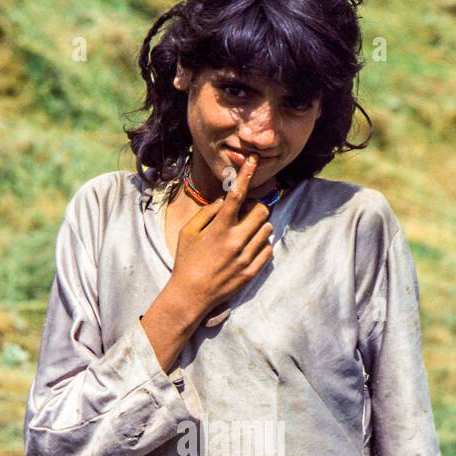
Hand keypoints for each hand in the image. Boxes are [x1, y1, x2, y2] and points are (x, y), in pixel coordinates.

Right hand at [169, 154, 274, 322]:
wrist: (191, 295)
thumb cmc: (186, 261)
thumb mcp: (188, 232)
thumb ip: (207, 212)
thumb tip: (224, 200)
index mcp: (219, 228)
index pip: (237, 195)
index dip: (246, 175)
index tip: (254, 161)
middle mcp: (235, 241)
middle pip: (262, 211)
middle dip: (256, 207)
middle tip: (246, 213)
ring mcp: (246, 257)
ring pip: (267, 229)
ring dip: (259, 226)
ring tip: (245, 233)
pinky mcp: (251, 272)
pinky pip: (268, 250)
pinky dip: (261, 245)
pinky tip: (248, 248)